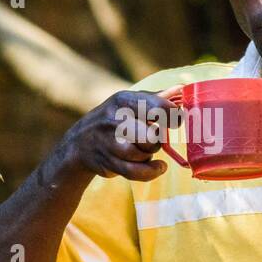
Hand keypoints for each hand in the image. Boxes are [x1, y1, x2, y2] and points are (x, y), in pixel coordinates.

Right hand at [58, 85, 183, 181]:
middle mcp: (115, 120)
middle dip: (157, 139)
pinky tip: (159, 167)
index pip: (158, 108)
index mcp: (123, 100)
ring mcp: (109, 142)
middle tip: (153, 137)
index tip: (176, 120)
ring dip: (149, 154)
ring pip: (144, 153)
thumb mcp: (128, 102)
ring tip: (144, 148)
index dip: (173, 116)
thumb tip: (181, 89)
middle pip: (152, 136)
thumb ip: (155, 98)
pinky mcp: (108, 162)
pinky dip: (152, 171)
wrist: (79, 143)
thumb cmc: (113, 119)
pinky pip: (137, 171)